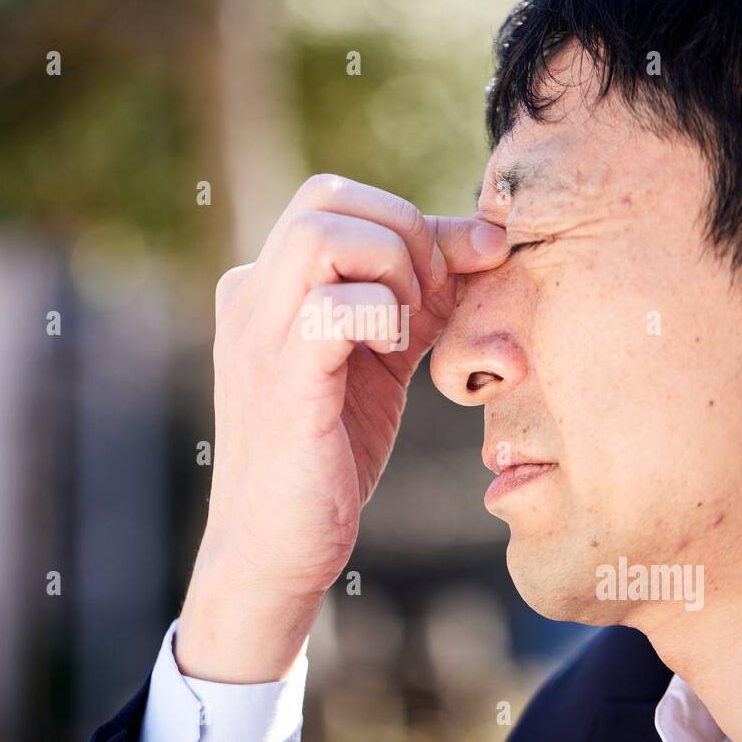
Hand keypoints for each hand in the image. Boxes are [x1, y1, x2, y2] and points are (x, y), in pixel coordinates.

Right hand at [175, 174, 508, 681]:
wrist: (277, 546)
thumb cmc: (330, 450)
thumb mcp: (381, 354)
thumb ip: (421, 291)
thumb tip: (489, 233)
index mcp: (269, 284)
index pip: (338, 200)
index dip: (410, 223)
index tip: (457, 274)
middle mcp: (251, 295)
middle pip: (326, 196)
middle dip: (403, 232)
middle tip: (431, 299)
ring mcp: (259, 332)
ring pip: (324, 231)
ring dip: (392, 267)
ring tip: (407, 325)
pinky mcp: (283, 378)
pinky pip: (334, 302)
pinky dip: (382, 313)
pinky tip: (390, 353)